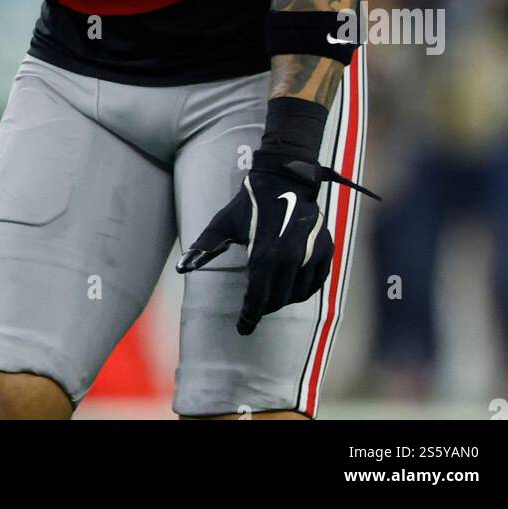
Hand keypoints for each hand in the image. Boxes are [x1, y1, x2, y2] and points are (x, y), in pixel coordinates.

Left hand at [177, 151, 376, 334]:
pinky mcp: (326, 250)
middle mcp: (291, 258)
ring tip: (272, 293)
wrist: (284, 179)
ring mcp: (311, 254)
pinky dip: (304, 289)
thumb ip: (204, 246)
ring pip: (298, 294)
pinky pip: (316, 282)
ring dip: (283, 298)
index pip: (257, 299)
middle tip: (255, 306)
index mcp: (265, 255)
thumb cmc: (250, 203)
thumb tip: (182, 267)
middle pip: (277, 300)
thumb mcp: (224, 223)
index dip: (249, 317)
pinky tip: (292, 285)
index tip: (242, 328)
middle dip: (264, 306)